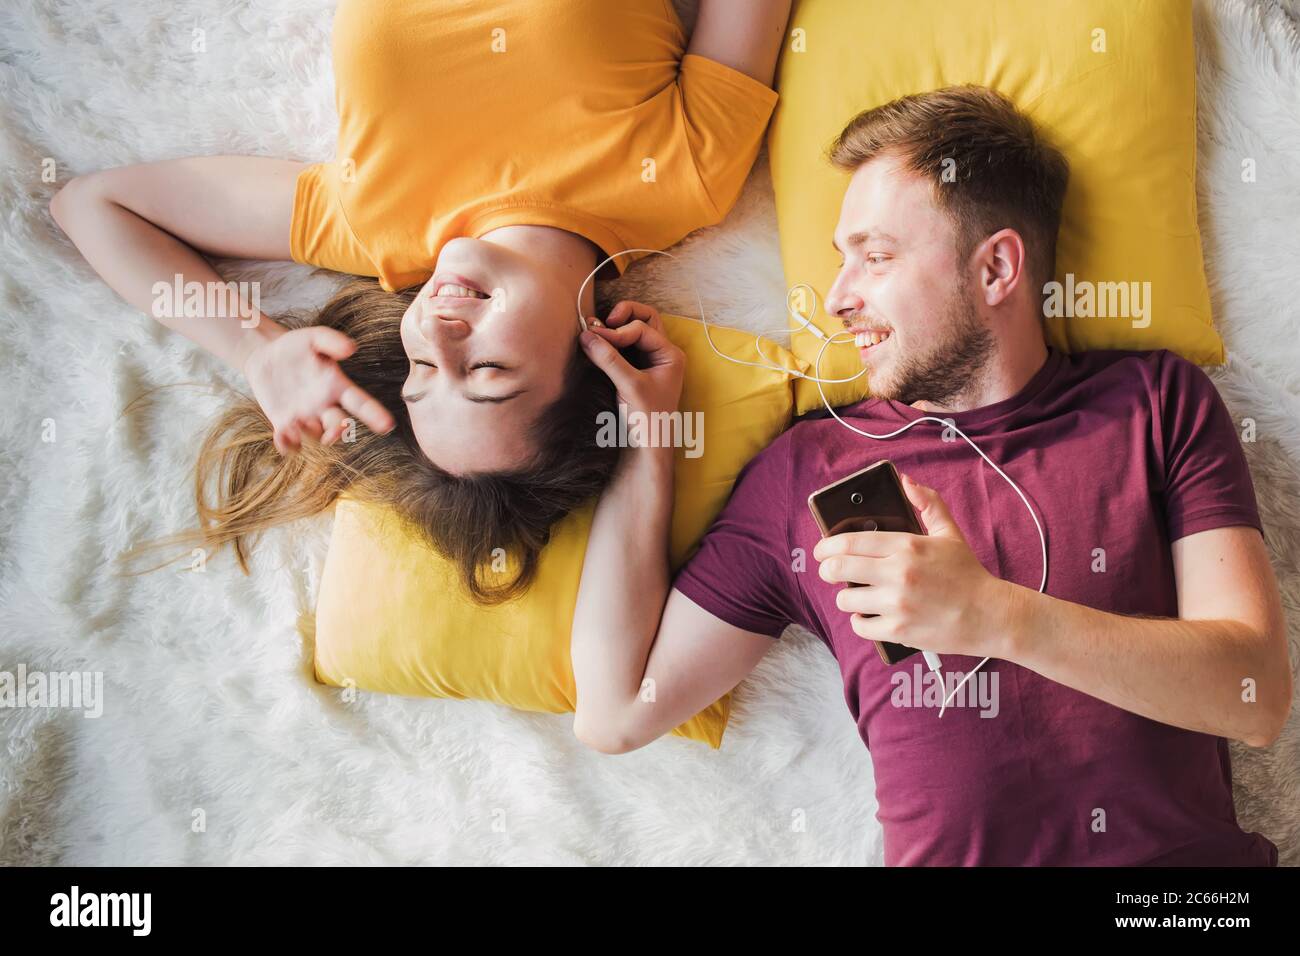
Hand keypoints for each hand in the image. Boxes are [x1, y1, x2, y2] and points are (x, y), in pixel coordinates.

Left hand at [242, 326, 395, 454]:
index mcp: (337, 387)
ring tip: (297, 422)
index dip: (374, 414)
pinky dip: (288, 445)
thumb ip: (331, 341)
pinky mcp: (284, 424)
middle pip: (338, 425)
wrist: (266, 356)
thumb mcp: (313, 338)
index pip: (360, 403)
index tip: (387, 425)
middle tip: (334, 430)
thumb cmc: (295, 346)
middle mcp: (325, 406)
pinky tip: (282, 435)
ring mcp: (306, 417)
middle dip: (338, 430)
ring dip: (309, 434)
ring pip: (315, 436)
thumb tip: (351, 348)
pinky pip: (292, 444)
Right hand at [579, 300, 683, 419]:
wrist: (650, 445)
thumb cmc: (648, 419)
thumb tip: (586, 335)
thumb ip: (609, 360)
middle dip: (624, 315)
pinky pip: (627, 345)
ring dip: (618, 326)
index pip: (641, 329)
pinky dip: (614, 340)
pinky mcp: (639, 368)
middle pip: (645, 318)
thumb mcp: (629, 386)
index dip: (617, 331)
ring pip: (637, 328)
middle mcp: (664, 353)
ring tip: (599, 331)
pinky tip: (600, 344)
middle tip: (604, 322)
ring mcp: (652, 359)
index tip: (594, 338)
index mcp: (670, 354)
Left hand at [812, 473, 1013, 658]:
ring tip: (856, 594)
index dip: (826, 545)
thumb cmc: (967, 574)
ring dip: (846, 596)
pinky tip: (868, 615)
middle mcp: (898, 574)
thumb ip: (928, 504)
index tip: (820, 550)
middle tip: (829, 571)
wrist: (990, 616)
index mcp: (907, 546)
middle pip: (838, 568)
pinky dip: (860, 621)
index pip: (849, 541)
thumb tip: (906, 481)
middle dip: (826, 569)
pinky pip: (859, 625)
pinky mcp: (898, 631)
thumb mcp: (950, 534)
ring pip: (845, 599)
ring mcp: (897, 604)